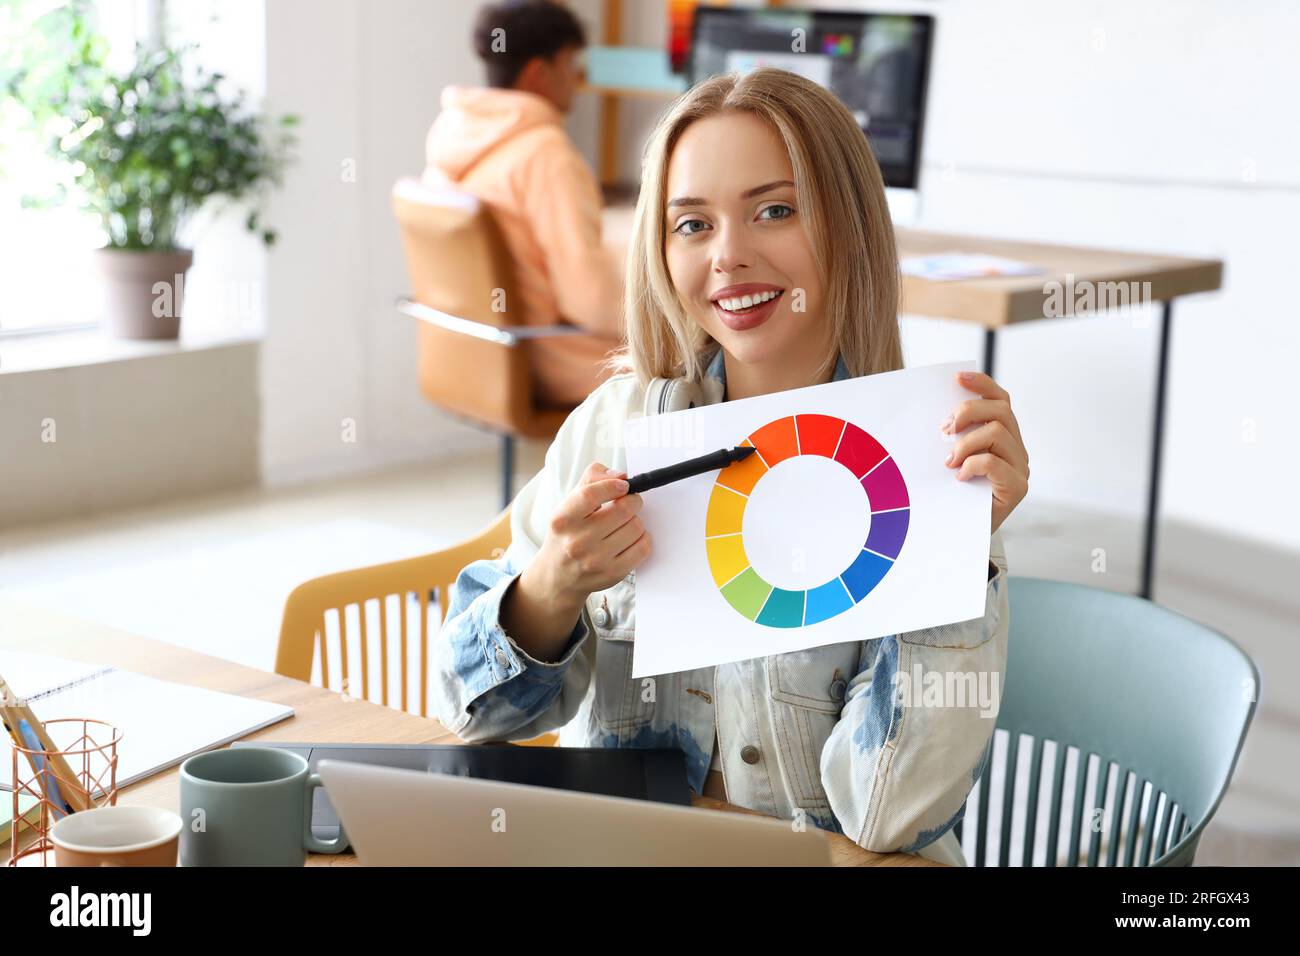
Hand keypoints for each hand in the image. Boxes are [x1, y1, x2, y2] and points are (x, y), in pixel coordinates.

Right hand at [533, 462, 651, 603]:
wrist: (557, 577)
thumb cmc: (567, 535)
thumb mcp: (568, 504)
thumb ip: (592, 480)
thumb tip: (621, 476)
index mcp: (562, 520)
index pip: (590, 495)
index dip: (612, 485)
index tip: (623, 485)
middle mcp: (576, 542)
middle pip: (623, 510)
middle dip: (632, 501)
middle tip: (628, 502)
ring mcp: (595, 560)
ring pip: (636, 527)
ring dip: (636, 521)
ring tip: (624, 524)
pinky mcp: (612, 573)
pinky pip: (643, 547)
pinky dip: (643, 538)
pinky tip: (631, 538)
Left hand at [941, 370, 1029, 533]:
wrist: (962, 534)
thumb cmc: (955, 494)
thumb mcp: (952, 458)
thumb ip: (954, 436)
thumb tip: (938, 415)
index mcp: (1003, 436)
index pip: (1001, 399)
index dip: (982, 384)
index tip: (957, 378)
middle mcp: (1017, 448)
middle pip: (1001, 411)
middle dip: (970, 412)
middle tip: (945, 429)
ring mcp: (1020, 467)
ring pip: (999, 432)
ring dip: (967, 443)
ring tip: (949, 461)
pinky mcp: (1018, 487)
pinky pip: (995, 462)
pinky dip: (973, 464)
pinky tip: (959, 476)